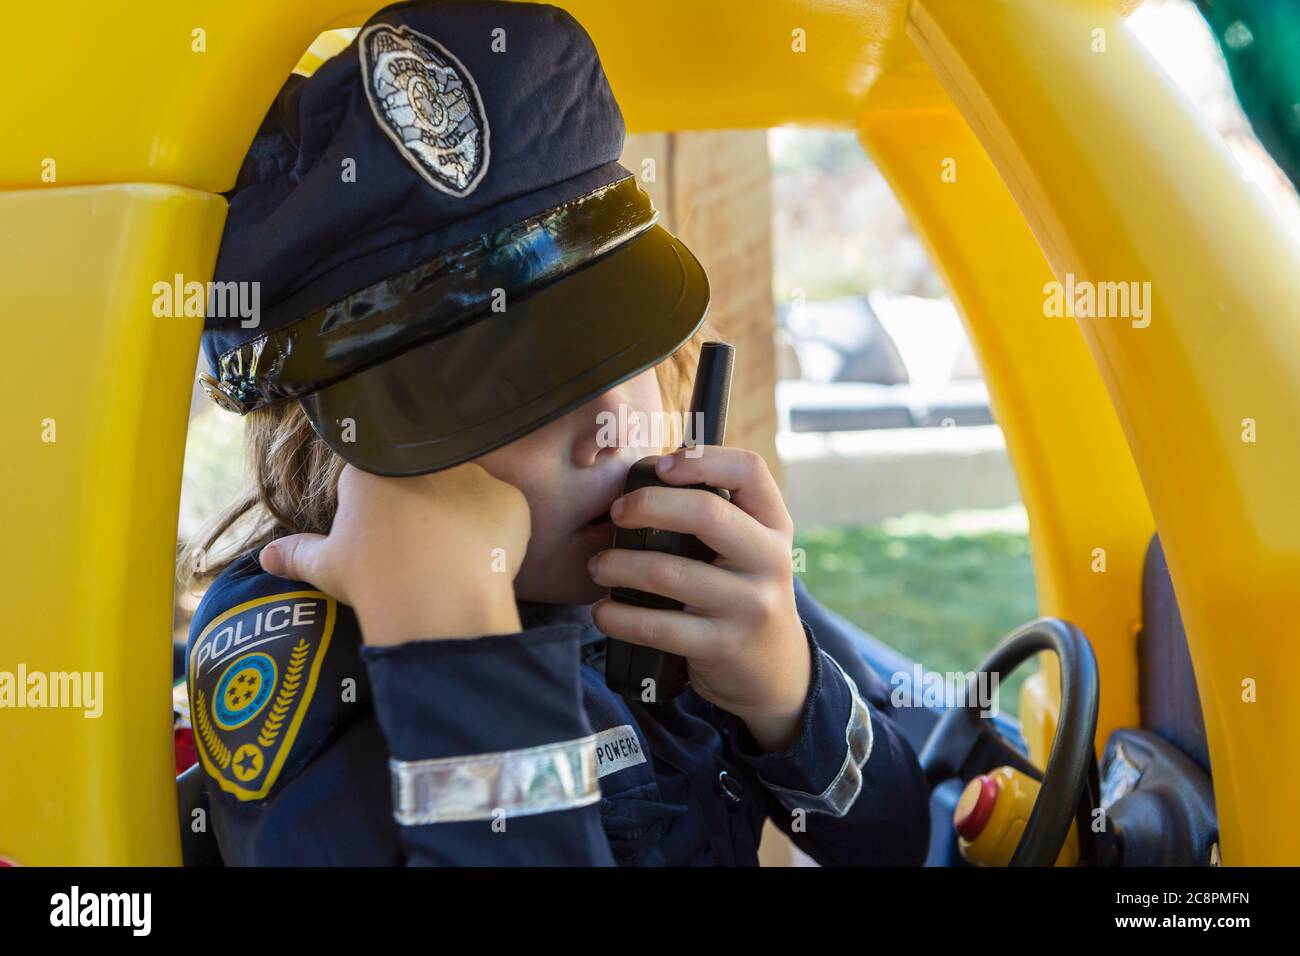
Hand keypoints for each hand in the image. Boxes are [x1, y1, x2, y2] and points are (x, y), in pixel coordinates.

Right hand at [259, 463, 530, 645]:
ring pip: (467, 493)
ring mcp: (472, 475)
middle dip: (423, 506)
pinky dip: (496, 535)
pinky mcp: (509, 499)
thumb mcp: (327, 566)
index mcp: (374, 467)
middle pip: (425, 477)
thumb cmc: (373, 578)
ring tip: (454, 558)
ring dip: (462, 517)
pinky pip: (504, 514)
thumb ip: (297, 554)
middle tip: (421, 548)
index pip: (376, 475)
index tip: (383, 533)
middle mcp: (425, 459)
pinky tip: (482, 561)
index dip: (380, 508)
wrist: (434, 600)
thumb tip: (266, 558)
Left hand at [588, 447, 810, 750]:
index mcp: (774, 526)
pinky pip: (658, 626)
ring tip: (597, 565)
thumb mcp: (751, 550)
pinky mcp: (723, 646)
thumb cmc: (744, 594)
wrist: (776, 671)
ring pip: (670, 572)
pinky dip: (619, 617)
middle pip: (707, 514)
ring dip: (620, 565)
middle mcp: (769, 560)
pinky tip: (601, 611)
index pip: (749, 471)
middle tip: (617, 513)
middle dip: (648, 506)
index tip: (661, 465)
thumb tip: (650, 474)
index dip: (703, 459)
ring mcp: (749, 605)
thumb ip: (719, 515)